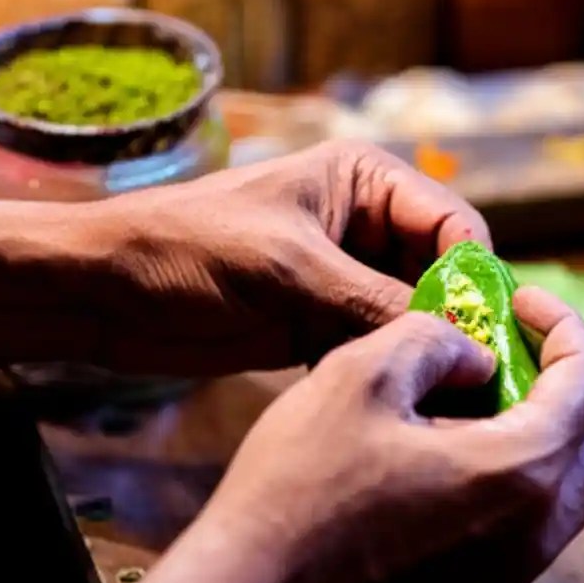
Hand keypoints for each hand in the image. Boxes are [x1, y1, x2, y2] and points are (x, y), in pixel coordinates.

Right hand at [80, 288, 583, 582]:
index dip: (565, 326)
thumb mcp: (360, 377)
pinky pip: (540, 516)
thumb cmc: (297, 492)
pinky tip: (460, 439)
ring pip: (579, 482)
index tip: (523, 301)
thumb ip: (436, 341)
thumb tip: (475, 353)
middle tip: (518, 344)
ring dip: (554, 423)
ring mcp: (512, 566)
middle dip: (575, 378)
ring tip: (486, 387)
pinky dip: (527, 466)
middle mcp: (535, 530)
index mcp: (520, 473)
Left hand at [83, 139, 489, 374]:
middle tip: (476, 380)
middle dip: (456, 321)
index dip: (475, 278)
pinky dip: (385, 369)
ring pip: (414, 316)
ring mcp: (346, 275)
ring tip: (441, 399)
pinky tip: (394, 402)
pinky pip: (376, 345)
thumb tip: (460, 341)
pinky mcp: (322, 321)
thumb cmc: (188, 249)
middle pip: (443, 275)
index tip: (483, 337)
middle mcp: (368, 224)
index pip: (455, 225)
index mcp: (367, 180)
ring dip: (423, 352)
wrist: (100, 290)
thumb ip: (373, 300)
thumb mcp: (288, 268)